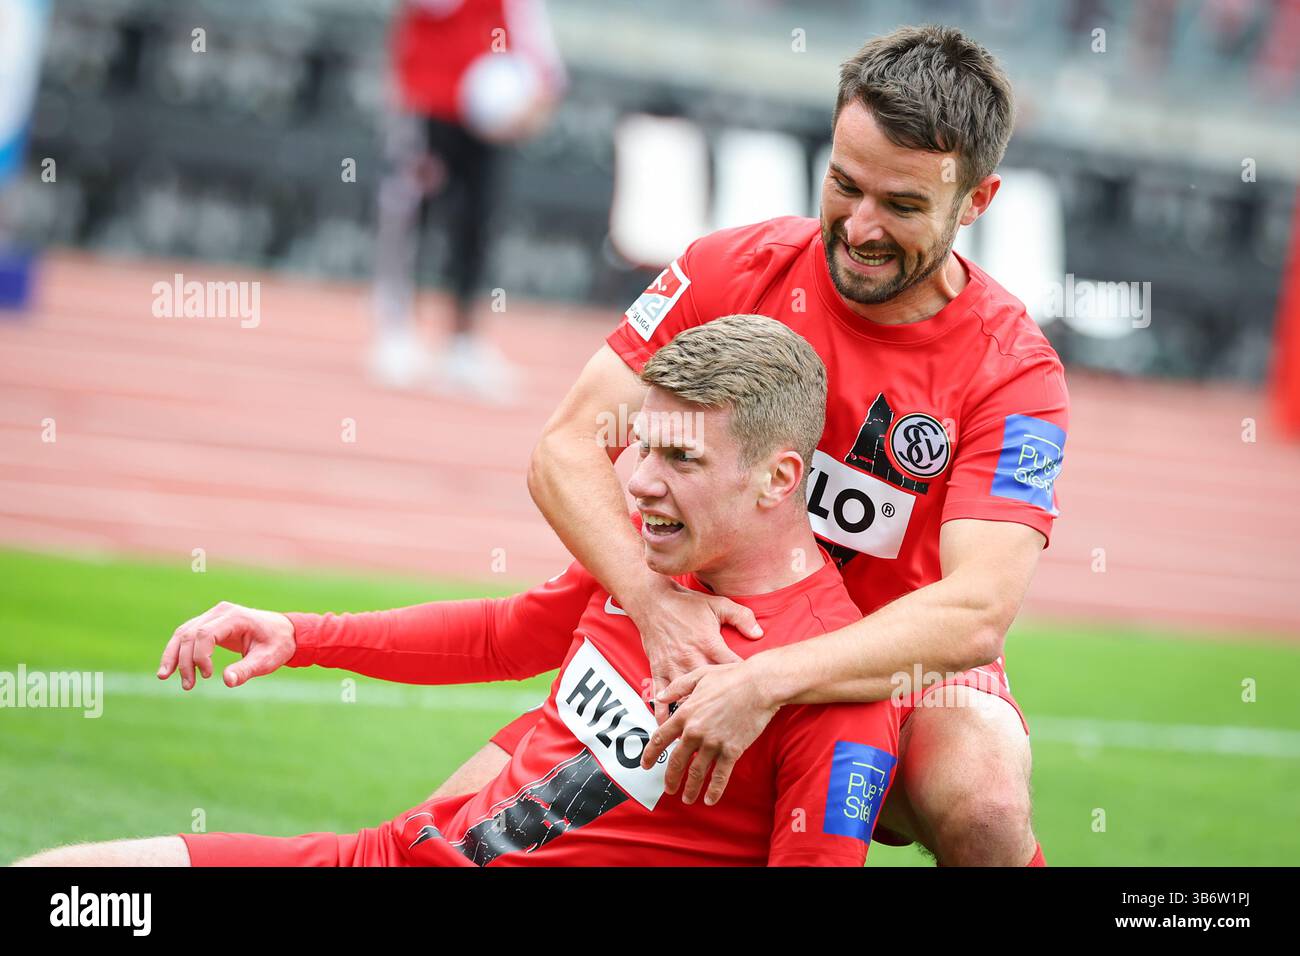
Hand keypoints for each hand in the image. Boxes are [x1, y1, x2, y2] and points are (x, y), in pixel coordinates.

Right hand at [157, 601, 295, 690]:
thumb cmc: (277, 645)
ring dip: (173, 656)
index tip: (208, 675)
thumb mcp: (267, 660)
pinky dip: (176, 651)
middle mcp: (220, 612)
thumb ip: (247, 670)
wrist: (285, 632)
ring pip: (183, 633)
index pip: (205, 634)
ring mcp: (213, 616)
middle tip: (189, 686)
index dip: (200, 656)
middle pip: (190, 634)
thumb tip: (227, 682)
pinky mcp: (209, 624)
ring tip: (166, 677)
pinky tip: (169, 669)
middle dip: (184, 661)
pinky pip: (186, 636)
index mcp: (235, 617)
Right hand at [627, 578, 762, 721]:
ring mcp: (673, 667)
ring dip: (694, 717)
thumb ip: (741, 617)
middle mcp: (691, 659)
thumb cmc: (685, 603)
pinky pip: (660, 697)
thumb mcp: (718, 604)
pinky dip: (664, 714)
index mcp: (709, 644)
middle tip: (733, 726)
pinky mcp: (658, 670)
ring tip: (704, 736)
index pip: (732, 670)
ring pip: (685, 699)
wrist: (653, 601)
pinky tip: (670, 729)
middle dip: (722, 709)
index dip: (744, 685)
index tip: (754, 697)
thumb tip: (759, 634)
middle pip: (710, 692)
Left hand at [640, 659, 779, 805]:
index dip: (651, 754)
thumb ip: (677, 687)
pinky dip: (714, 790)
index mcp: (686, 713)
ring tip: (687, 798)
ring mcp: (713, 743)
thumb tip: (660, 697)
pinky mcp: (732, 750)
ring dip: (691, 788)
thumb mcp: (699, 676)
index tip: (646, 765)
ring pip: (697, 772)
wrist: (759, 685)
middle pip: (677, 761)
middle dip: (671, 778)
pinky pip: (720, 775)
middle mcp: (695, 731)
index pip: (661, 738)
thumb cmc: (731, 677)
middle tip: (668, 788)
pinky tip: (710, 799)